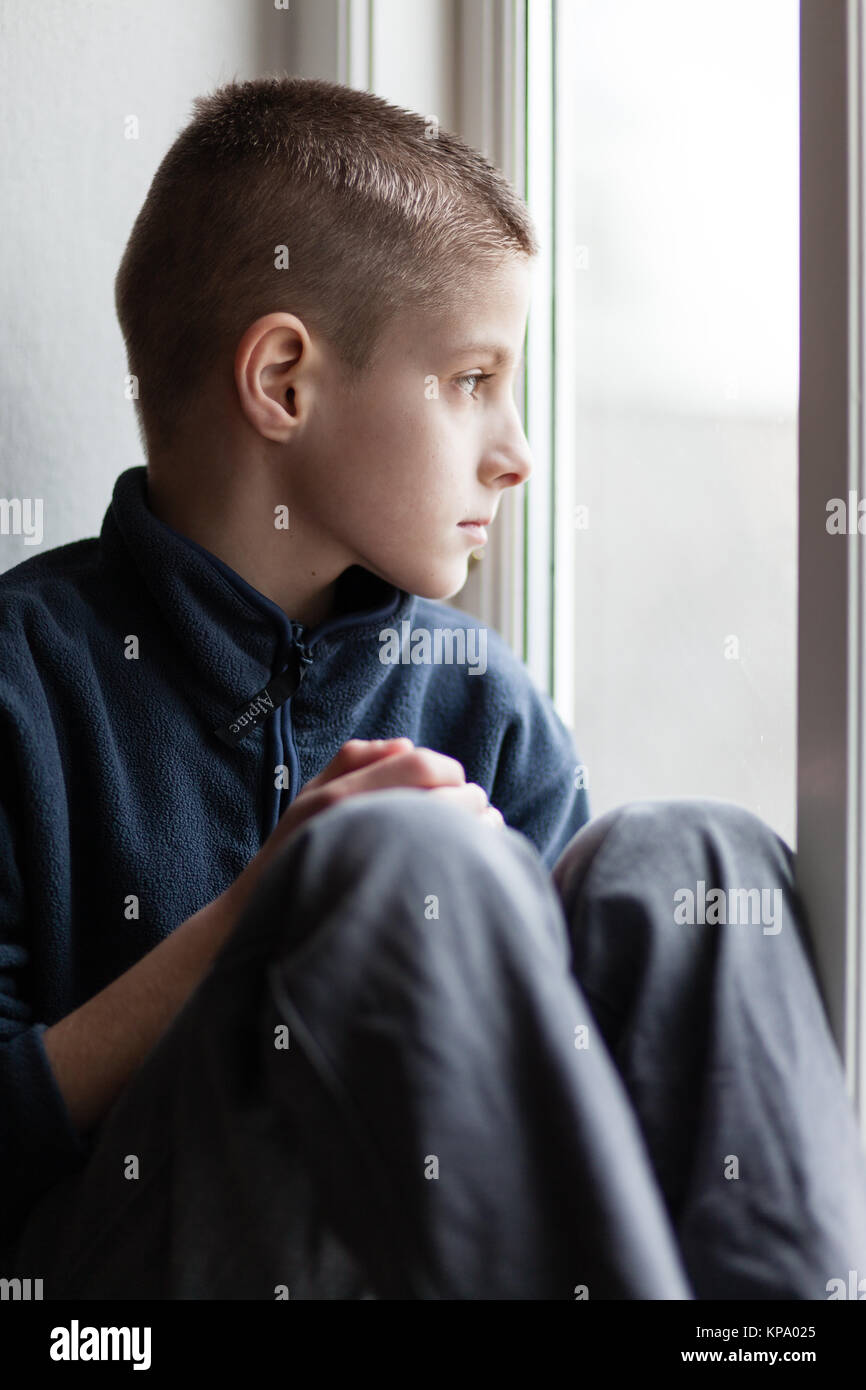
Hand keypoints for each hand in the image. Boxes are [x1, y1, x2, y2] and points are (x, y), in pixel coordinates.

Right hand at [229, 738, 501, 908]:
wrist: (254, 927)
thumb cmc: (290, 859)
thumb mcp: (310, 800)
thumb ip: (351, 763)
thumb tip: (402, 743)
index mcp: (339, 795)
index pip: (420, 764)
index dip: (449, 773)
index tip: (457, 789)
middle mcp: (356, 824)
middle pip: (446, 797)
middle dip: (472, 802)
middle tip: (481, 814)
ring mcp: (372, 863)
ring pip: (454, 835)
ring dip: (478, 833)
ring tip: (477, 841)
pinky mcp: (385, 902)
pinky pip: (447, 874)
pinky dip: (468, 865)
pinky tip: (465, 870)